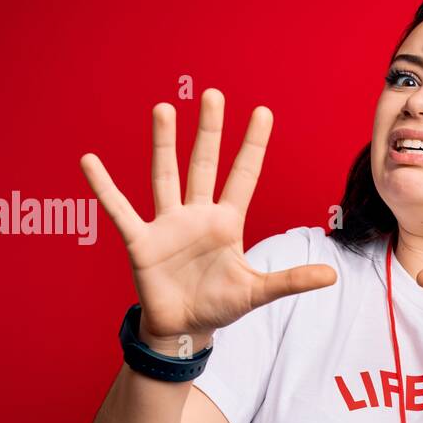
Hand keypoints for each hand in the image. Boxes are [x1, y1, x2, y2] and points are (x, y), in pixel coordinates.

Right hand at [79, 88, 336, 344]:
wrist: (184, 328)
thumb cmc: (220, 305)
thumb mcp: (258, 292)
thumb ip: (291, 281)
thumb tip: (332, 276)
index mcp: (227, 222)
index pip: (243, 176)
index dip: (253, 146)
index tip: (263, 112)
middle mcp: (197, 215)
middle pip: (204, 164)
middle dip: (209, 131)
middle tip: (213, 94)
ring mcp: (168, 224)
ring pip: (166, 176)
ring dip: (164, 144)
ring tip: (164, 109)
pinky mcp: (141, 241)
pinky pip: (120, 210)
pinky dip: (104, 188)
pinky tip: (90, 161)